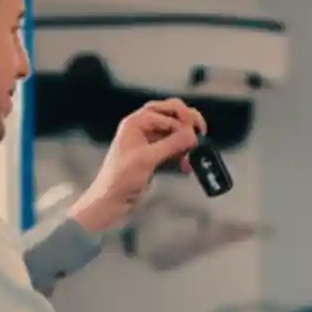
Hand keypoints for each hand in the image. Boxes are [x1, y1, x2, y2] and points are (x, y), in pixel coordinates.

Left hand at [70, 98, 207, 232]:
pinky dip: (181, 152)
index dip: (182, 122)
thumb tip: (193, 135)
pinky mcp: (152, 153)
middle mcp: (142, 127)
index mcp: (136, 122)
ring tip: (194, 149)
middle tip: (200, 131)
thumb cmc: (121, 177)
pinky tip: (187, 163)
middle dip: (186, 122)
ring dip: (185, 139)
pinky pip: (171, 145)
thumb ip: (171, 144)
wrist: (111, 199)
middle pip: (170, 114)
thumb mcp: (147, 158)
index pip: (165, 112)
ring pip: (172, 130)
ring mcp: (147, 140)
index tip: (195, 135)